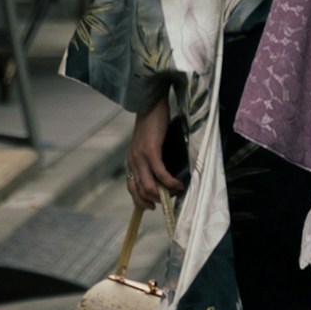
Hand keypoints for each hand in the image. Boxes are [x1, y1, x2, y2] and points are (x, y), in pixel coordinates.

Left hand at [125, 90, 179, 213]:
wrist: (151, 103)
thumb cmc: (152, 123)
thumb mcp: (147, 145)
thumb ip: (149, 160)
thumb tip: (160, 177)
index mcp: (131, 161)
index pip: (131, 189)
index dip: (141, 201)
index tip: (153, 206)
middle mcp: (133, 162)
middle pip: (140, 192)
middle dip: (156, 200)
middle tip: (170, 198)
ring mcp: (140, 157)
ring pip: (150, 187)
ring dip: (165, 193)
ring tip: (176, 191)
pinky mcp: (151, 151)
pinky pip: (161, 174)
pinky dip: (170, 182)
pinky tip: (179, 184)